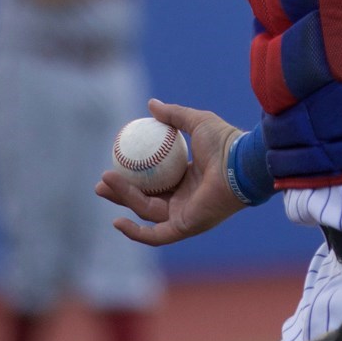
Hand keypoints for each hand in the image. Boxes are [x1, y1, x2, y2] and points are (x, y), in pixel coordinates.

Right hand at [96, 98, 249, 245]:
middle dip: (121, 193)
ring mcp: (185, 215)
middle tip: (102, 181)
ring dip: (123, 200)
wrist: (240, 163)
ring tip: (104, 184)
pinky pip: (156, 235)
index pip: (155, 180)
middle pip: (146, 199)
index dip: (132, 175)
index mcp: (189, 178)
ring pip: (146, 212)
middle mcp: (186, 199)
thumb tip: (151, 105)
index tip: (113, 163)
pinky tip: (117, 221)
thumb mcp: (196, 121)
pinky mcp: (186, 227)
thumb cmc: (225, 142)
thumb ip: (173, 115)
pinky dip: (135, 233)